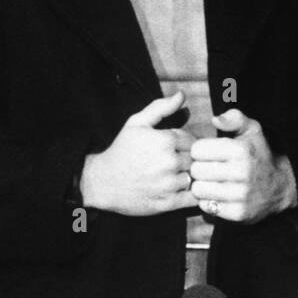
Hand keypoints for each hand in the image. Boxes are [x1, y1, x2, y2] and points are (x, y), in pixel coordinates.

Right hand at [80, 93, 195, 215]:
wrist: (102, 182)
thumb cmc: (121, 150)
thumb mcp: (137, 123)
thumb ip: (161, 107)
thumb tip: (181, 95)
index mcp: (166, 141)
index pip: (193, 140)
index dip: (185, 143)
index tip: (174, 148)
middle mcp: (170, 162)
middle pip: (196, 158)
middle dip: (188, 159)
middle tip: (174, 162)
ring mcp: (169, 184)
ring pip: (195, 177)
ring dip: (188, 176)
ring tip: (173, 176)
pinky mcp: (168, 203)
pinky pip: (192, 198)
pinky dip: (191, 194)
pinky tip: (179, 189)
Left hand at [189, 109, 297, 223]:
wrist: (280, 187)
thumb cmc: (258, 154)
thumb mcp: (252, 130)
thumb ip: (234, 118)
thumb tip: (215, 119)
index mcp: (241, 150)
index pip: (197, 149)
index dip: (200, 151)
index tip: (209, 154)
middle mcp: (242, 172)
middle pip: (196, 170)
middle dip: (199, 168)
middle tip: (209, 169)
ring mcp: (240, 195)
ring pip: (198, 189)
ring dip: (202, 186)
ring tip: (212, 182)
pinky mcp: (238, 213)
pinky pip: (206, 207)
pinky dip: (209, 201)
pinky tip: (218, 195)